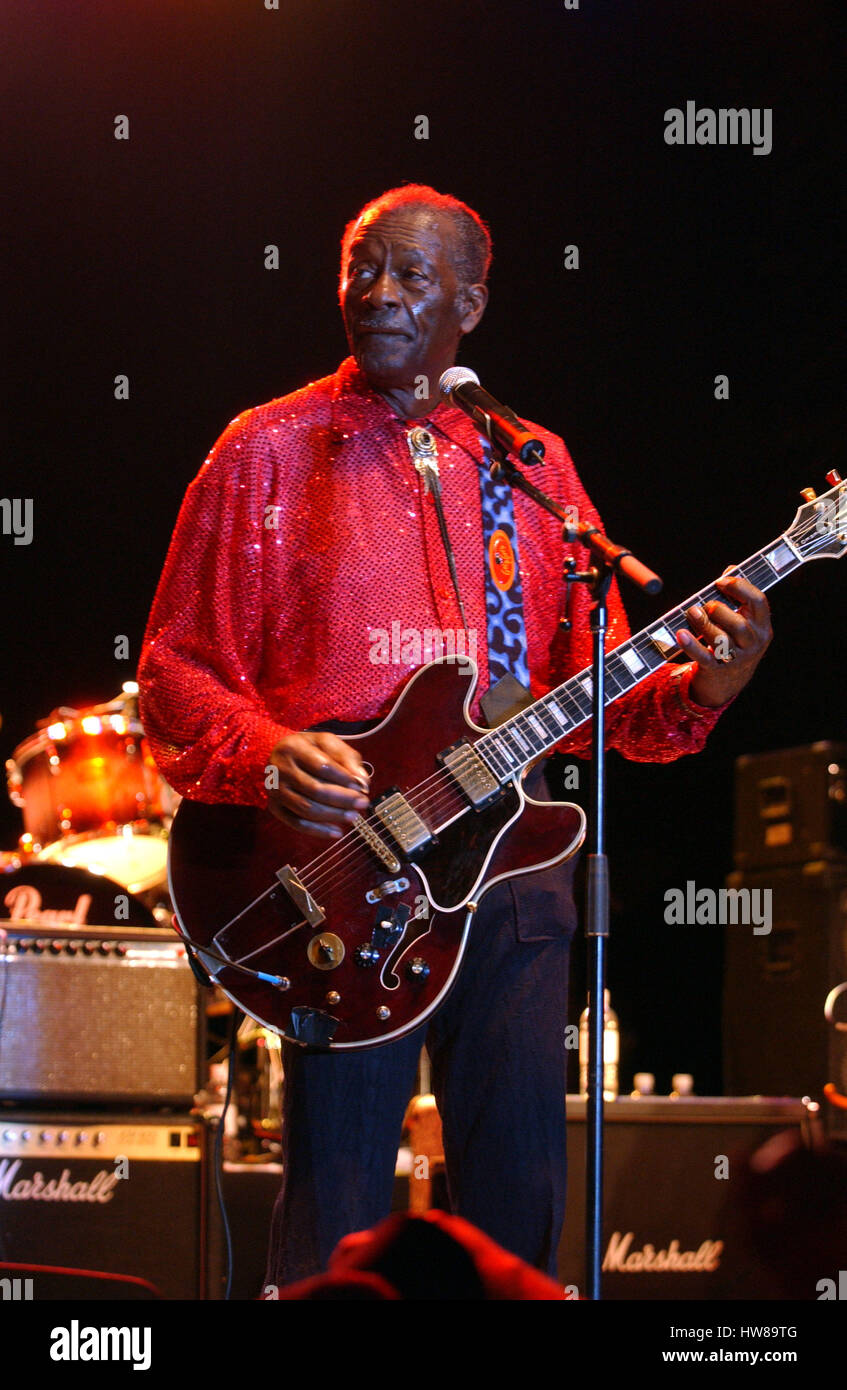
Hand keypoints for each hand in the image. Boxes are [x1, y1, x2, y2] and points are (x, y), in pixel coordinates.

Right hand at [267, 731, 369, 839]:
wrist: (282, 756)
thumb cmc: (310, 749)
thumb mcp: (329, 744)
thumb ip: (347, 759)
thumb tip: (363, 781)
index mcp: (294, 748)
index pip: (322, 766)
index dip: (344, 779)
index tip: (361, 787)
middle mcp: (280, 769)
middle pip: (314, 789)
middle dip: (343, 799)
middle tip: (362, 803)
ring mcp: (275, 790)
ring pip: (306, 808)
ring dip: (333, 815)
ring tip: (353, 817)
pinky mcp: (274, 807)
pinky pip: (296, 823)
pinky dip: (318, 831)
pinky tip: (337, 832)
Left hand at [677, 574, 772, 707]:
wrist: (730, 680)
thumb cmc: (735, 639)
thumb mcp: (744, 620)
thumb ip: (738, 596)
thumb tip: (730, 569)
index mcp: (762, 625)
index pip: (759, 602)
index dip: (740, 588)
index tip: (721, 581)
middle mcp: (752, 642)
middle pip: (740, 625)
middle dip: (721, 610)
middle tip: (707, 604)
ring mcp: (736, 658)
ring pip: (722, 641)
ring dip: (705, 624)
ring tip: (692, 612)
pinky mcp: (717, 668)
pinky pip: (703, 657)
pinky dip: (691, 645)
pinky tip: (680, 633)